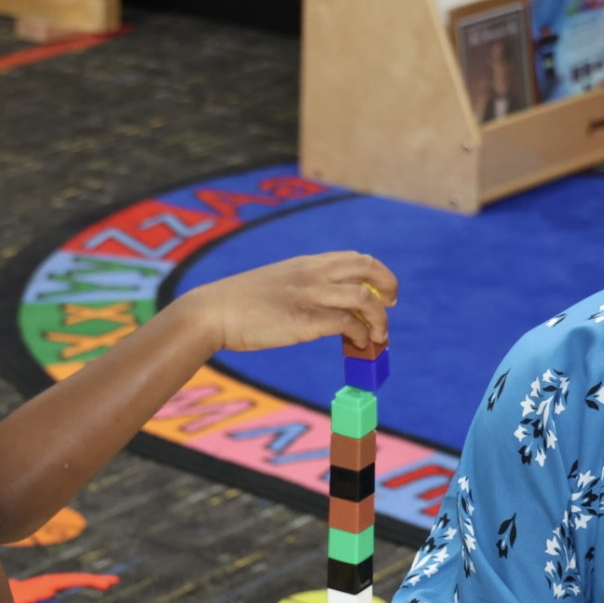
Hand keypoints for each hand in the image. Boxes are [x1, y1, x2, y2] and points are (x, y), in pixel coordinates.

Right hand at [182, 252, 396, 353]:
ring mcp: (310, 296)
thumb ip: (303, 287)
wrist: (213, 311)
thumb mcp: (277, 282)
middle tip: (390, 307)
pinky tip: (357, 344)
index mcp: (307, 263)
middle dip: (388, 286)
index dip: (377, 274)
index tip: (382, 293)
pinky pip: (348, 323)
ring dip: (379, 319)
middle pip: (368, 268)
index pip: (356, 258)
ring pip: (365, 298)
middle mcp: (313, 274)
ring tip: (377, 336)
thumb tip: (322, 306)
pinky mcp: (305, 320)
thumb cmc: (240, 302)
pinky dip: (361, 335)